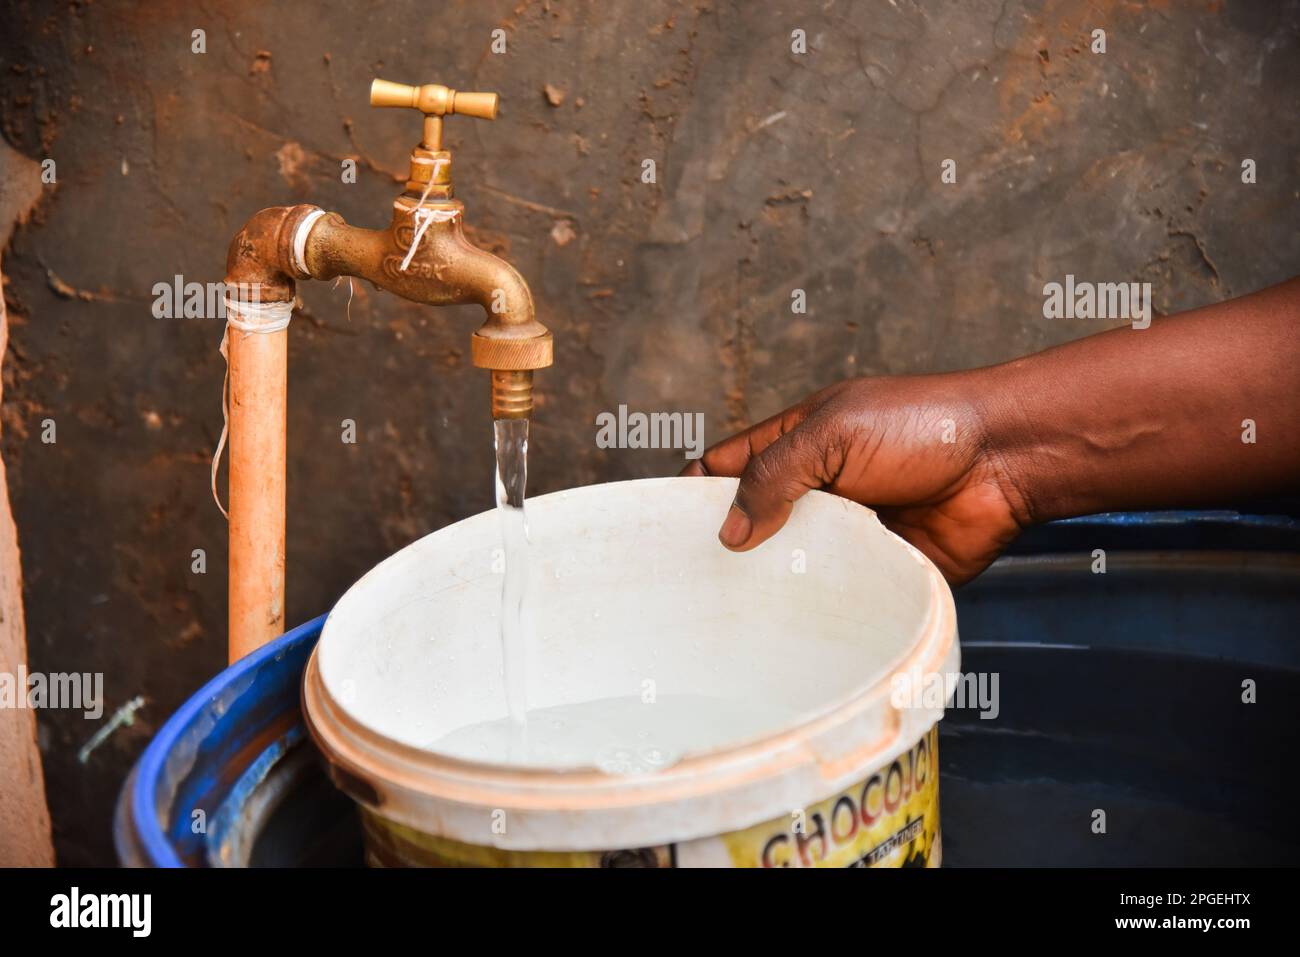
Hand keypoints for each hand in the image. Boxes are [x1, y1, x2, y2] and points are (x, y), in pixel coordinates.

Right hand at [681, 374, 1031, 583]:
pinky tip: (787, 631)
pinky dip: (814, 609)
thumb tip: (729, 531)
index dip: (690, 493)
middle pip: (751, 523)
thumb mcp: (831, 434)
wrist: (1006, 461)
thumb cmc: (922, 426)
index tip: (657, 530)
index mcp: (795, 443)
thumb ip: (773, 477)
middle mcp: (814, 491)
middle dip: (722, 549)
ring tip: (727, 618)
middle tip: (685, 588)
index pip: (724, 468)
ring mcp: (845, 532)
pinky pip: (836, 594)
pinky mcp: (877, 569)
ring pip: (789, 566)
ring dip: (767, 585)